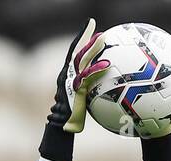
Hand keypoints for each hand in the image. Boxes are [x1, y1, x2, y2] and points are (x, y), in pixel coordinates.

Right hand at [46, 18, 109, 137]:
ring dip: (92, 47)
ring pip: (81, 59)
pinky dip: (97, 69)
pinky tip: (108, 64)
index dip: (80, 40)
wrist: (62, 125)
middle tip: (94, 26)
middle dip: (84, 36)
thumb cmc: (72, 115)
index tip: (89, 30)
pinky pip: (88, 76)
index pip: (74, 53)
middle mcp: (67, 74)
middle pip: (77, 51)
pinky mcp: (76, 88)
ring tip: (102, 38)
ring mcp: (70, 80)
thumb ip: (89, 89)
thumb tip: (103, 88)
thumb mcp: (82, 99)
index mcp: (68, 75)